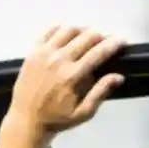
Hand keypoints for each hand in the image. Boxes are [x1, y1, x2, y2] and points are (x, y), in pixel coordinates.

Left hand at [8, 25, 125, 136]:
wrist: (26, 119)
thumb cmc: (57, 119)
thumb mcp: (84, 113)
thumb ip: (100, 92)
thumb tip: (118, 76)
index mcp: (72, 76)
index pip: (98, 53)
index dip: (113, 44)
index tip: (122, 39)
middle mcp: (59, 60)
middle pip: (86, 37)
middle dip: (100, 36)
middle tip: (106, 40)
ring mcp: (44, 53)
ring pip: (68, 30)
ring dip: (82, 30)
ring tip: (88, 36)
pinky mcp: (33, 51)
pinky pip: (48, 31)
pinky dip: (60, 28)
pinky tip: (67, 33)